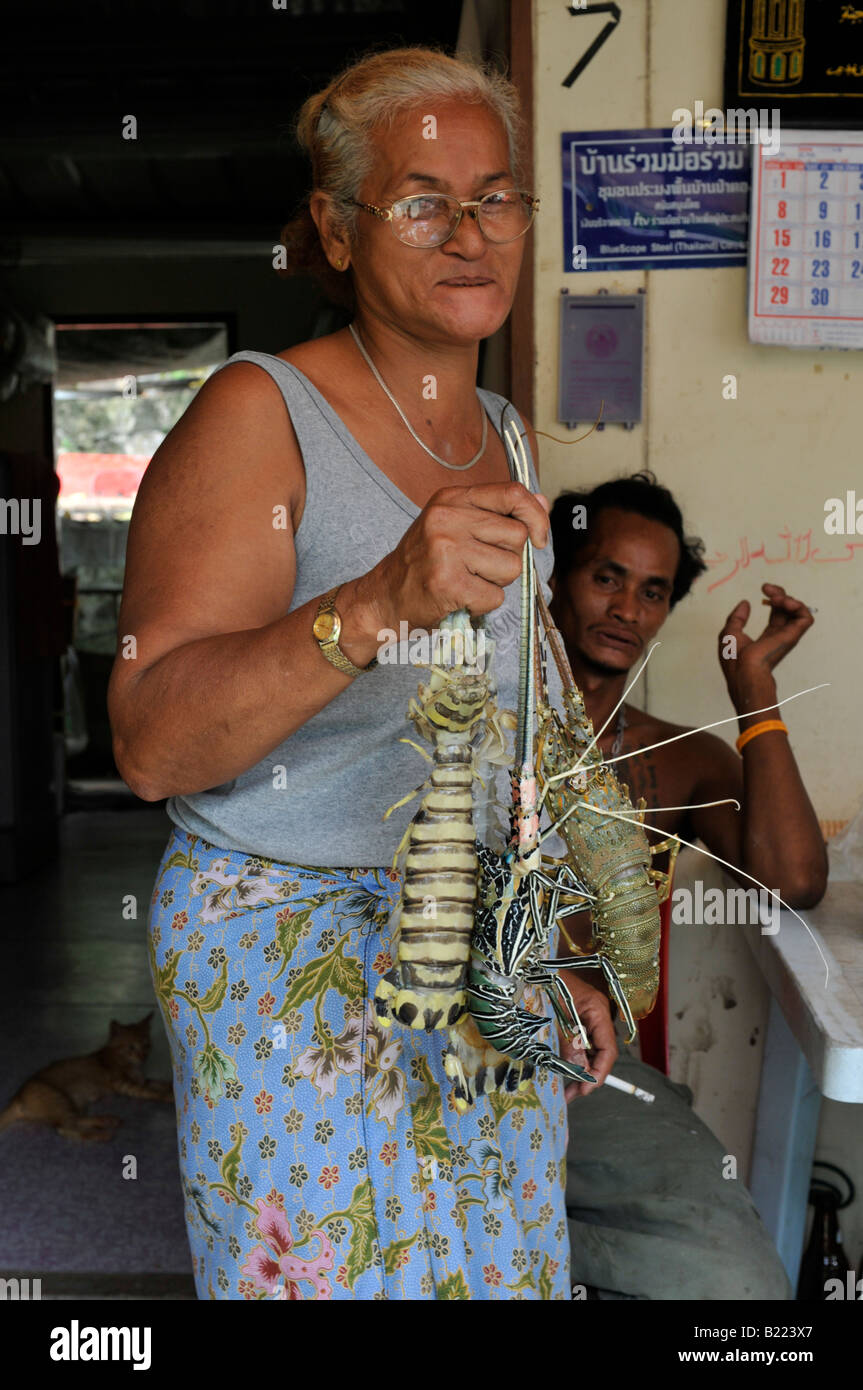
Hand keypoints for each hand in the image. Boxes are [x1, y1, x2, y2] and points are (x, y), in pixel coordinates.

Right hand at [364, 481, 549, 631]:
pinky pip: (495, 596)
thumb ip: (496, 513)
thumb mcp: (454, 525)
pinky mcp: (447, 582)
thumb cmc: (424, 563)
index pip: (513, 493)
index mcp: (452, 498)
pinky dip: (483, 604)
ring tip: (467, 581)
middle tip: (478, 567)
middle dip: (508, 558)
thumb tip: (542, 502)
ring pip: (511, 568)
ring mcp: (446, 549)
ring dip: (496, 583)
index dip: (536, 516)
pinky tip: (460, 598)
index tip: (539, 537)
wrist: (384, 596)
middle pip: (517, 536)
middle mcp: (448, 518)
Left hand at [555, 970, 617, 1101]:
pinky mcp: (577, 1018)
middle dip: (588, 1077)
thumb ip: (569, 1041)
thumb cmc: (548, 979)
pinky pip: (579, 1043)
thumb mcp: (557, 1013)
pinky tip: (562, 1070)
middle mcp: (598, 1016)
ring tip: (565, 1088)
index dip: (599, 1073)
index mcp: (598, 1011)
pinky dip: (572, 1058)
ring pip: (589, 1051)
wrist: (537, 961)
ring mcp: (588, 1017)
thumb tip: (577, 1070)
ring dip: (579, 1069)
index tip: (585, 1089)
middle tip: (570, 1095)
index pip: (608, 1050)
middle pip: (601, 1054)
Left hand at [719, 582, 814, 713]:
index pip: (777, 612)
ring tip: (775, 598)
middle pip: (789, 609)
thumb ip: (737, 617)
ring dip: (789, 598)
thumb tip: (745, 603)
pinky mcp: (793, 636)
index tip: (763, 589)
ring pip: (799, 611)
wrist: (743, 671)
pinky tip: (785, 603)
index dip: (773, 598)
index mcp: (768, 636)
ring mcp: (788, 636)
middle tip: (767, 589)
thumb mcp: (730, 632)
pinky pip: (806, 618)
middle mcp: (781, 635)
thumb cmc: (735, 659)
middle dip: (780, 593)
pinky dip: (798, 606)